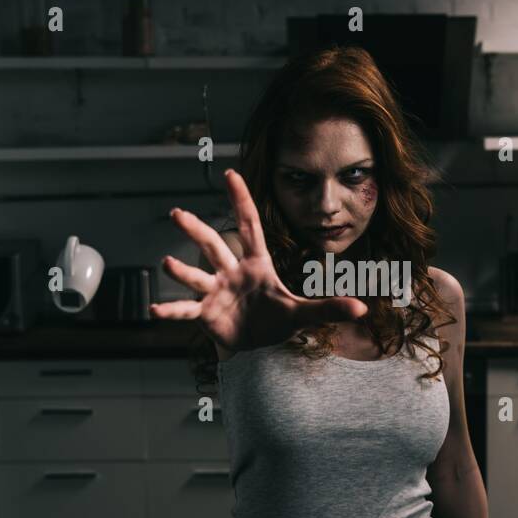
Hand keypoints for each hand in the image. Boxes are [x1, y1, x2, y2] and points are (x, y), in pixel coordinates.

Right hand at [151, 168, 368, 351]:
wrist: (258, 344)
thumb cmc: (276, 319)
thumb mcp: (303, 314)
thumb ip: (330, 308)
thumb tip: (362, 309)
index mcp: (256, 264)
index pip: (249, 226)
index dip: (240, 201)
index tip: (230, 173)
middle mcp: (232, 273)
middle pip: (213, 247)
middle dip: (196, 230)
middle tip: (177, 213)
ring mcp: (216, 292)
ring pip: (197, 276)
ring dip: (181, 271)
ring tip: (168, 263)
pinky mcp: (206, 315)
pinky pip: (186, 310)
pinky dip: (171, 310)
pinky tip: (155, 310)